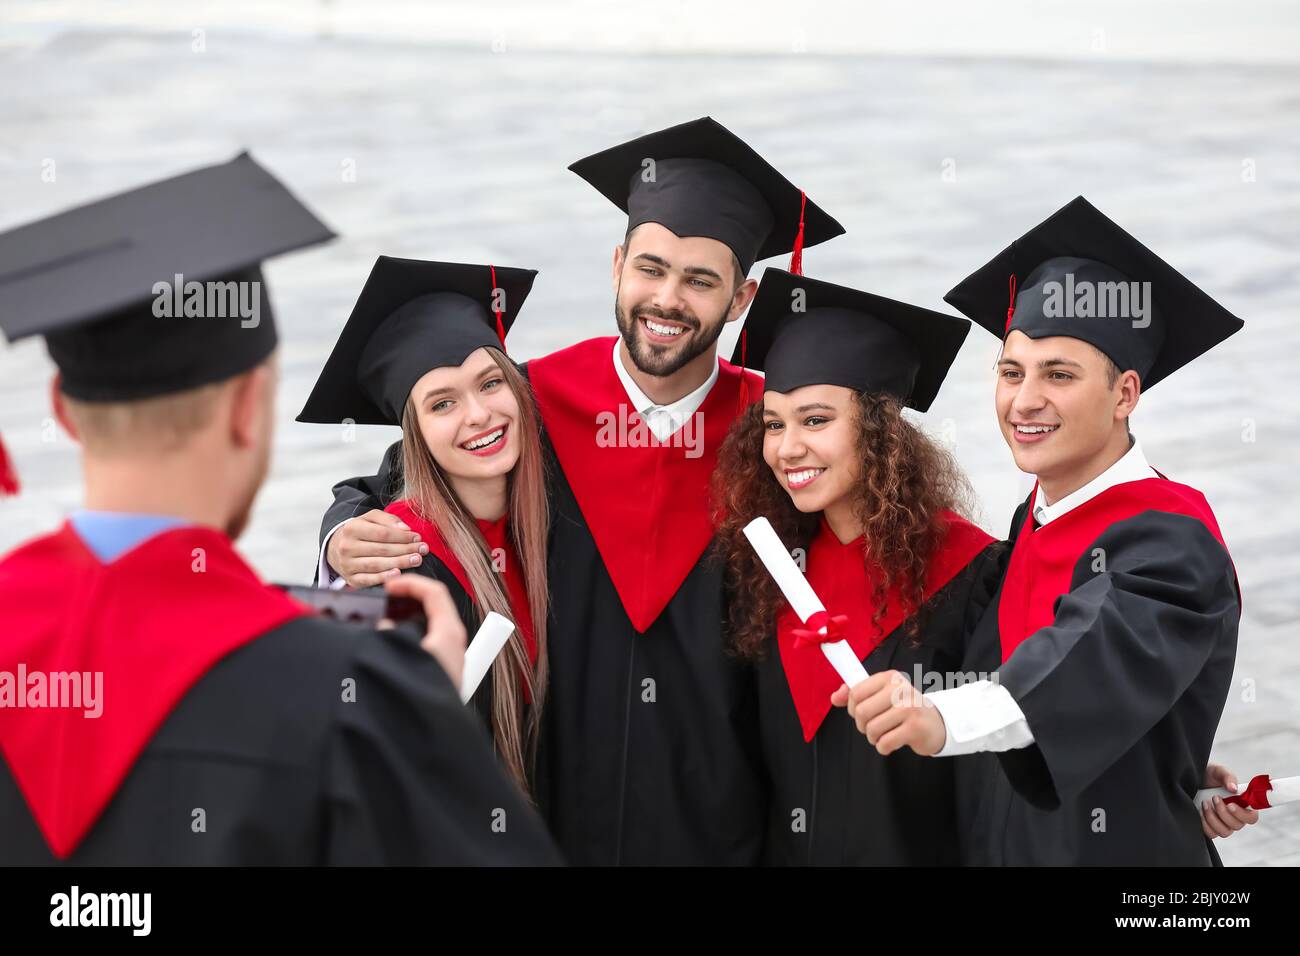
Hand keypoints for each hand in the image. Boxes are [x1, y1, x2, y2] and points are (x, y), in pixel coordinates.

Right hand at [328, 509, 427, 588]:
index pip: (383, 533)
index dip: (403, 536)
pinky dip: (384, 578)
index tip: (418, 537)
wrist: (336, 547)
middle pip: (382, 549)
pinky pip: (369, 580)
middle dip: (406, 550)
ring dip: (400, 563)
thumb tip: (405, 529)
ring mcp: (347, 564)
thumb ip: (388, 519)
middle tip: (423, 550)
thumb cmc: (360, 531)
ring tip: (416, 560)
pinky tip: (398, 574)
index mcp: (352, 528)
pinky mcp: (350, 579)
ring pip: (378, 565)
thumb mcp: (370, 518)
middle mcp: (347, 547)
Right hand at [382, 574, 466, 689]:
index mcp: (449, 634)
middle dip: (406, 604)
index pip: (434, 593)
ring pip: (429, 632)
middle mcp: (454, 646)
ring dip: (404, 626)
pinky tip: (387, 655)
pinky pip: (426, 651)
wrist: (426, 739)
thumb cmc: (418, 695)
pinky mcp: (441, 680)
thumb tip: (383, 626)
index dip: (410, 584)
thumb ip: (387, 633)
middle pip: (433, 611)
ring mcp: (450, 663)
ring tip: (379, 630)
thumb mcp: (399, 654)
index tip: (387, 587)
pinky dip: (407, 646)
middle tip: (383, 605)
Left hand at [829, 670, 946, 755]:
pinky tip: (892, 742)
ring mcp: (909, 708)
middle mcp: (900, 689)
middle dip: (862, 725)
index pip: (856, 692)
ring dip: (873, 738)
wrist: (936, 724)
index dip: (852, 708)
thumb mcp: (882, 696)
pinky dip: (883, 747)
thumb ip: (857, 695)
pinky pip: (884, 743)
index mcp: (889, 678)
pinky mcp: (915, 728)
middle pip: (861, 712)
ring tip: (884, 734)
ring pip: (872, 729)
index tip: (860, 713)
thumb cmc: (904, 709)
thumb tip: (834, 698)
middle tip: (872, 727)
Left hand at [1200, 763, 1259, 838]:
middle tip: (1214, 798)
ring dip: (1213, 818)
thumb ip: (1228, 777)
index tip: (1230, 804)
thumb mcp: (1218, 772)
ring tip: (1205, 803)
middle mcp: (1234, 817)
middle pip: (1237, 825)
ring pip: (1224, 832)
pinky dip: (1205, 823)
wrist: (1191, 780)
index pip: (1251, 818)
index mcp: (1242, 805)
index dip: (1243, 815)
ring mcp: (1222, 824)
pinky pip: (1211, 834)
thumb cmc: (1209, 776)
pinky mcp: (1210, 827)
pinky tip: (1200, 810)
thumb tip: (1233, 788)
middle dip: (1223, 812)